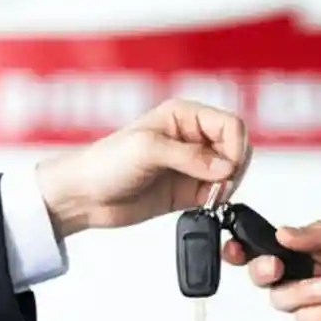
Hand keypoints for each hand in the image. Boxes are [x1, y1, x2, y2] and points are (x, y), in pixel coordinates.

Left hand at [34, 99, 250, 236]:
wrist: (84, 196)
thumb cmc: (105, 163)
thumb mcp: (147, 150)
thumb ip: (190, 157)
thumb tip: (224, 167)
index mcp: (184, 115)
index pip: (230, 124)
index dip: (235, 147)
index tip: (226, 169)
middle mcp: (192, 137)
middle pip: (236, 148)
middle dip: (233, 168)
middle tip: (217, 186)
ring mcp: (192, 165)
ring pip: (231, 172)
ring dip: (227, 187)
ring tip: (207, 197)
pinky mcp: (188, 190)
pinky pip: (217, 194)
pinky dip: (218, 201)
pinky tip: (202, 205)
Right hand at [223, 220, 320, 320]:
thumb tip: (283, 232)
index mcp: (310, 251)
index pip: (268, 247)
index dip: (245, 248)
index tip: (235, 246)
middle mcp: (305, 279)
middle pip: (263, 277)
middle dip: (263, 271)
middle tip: (277, 267)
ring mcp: (312, 308)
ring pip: (282, 302)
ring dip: (306, 293)